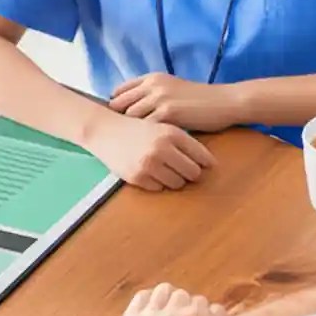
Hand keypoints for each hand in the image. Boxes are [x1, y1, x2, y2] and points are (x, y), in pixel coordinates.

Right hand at [87, 113, 215, 190]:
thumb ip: (185, 142)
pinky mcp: (137, 177)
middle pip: (193, 173)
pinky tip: (150, 171)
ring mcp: (149, 163)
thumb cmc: (139, 128)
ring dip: (175, 179)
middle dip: (191, 173)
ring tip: (165, 168)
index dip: (206, 163)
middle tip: (184, 169)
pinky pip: (159, 188)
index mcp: (172, 133)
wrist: (106, 130)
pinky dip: (157, 182)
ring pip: (177, 183)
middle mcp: (162, 148)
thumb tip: (210, 164)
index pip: (201, 156)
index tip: (206, 165)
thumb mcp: (163, 127)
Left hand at [111, 74, 243, 132]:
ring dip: (129, 130)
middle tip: (119, 136)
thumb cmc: (199, 100)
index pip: (119, 90)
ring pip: (130, 116)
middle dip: (117, 120)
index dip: (115, 106)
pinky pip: (145, 126)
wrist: (224, 102)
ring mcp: (159, 98)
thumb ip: (154, 94)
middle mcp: (153, 85)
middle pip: (119, 103)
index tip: (116, 120)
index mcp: (152, 78)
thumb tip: (134, 108)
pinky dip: (143, 137)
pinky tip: (145, 146)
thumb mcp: (173, 88)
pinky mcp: (168, 113)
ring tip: (129, 143)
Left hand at [116, 283, 227, 315]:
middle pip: (192, 298)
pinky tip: (151, 311)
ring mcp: (152, 312)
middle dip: (192, 310)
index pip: (218, 312)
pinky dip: (148, 301)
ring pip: (166, 290)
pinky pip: (143, 296)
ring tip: (170, 314)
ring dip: (170, 300)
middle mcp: (178, 312)